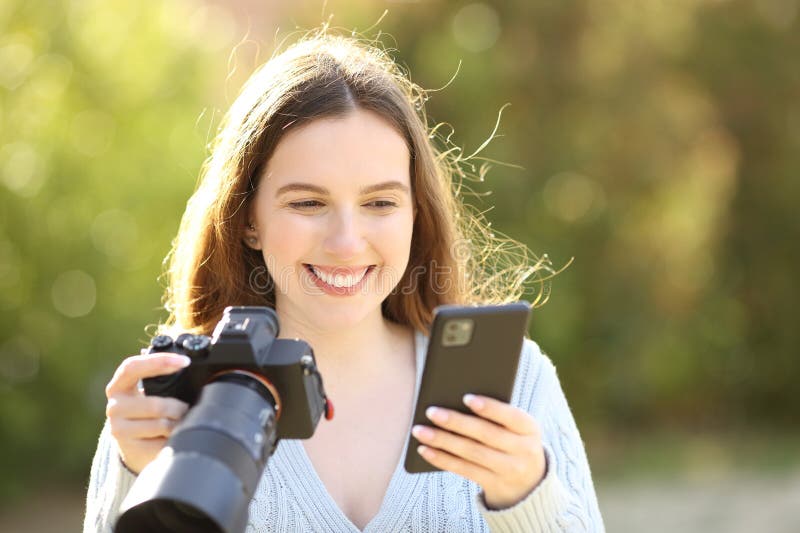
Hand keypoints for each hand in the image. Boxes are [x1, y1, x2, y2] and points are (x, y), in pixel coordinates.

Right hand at [104, 353, 190, 473]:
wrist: (136, 446)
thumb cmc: (148, 413)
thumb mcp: (148, 393)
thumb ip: (161, 379)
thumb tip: (183, 362)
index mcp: (118, 386)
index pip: (132, 367)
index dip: (159, 361)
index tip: (184, 362)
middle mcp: (114, 406)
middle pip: (157, 404)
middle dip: (179, 407)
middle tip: (187, 409)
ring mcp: (119, 429)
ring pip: (162, 424)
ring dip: (179, 423)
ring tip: (180, 423)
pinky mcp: (129, 449)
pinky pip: (162, 442)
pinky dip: (173, 439)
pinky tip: (171, 438)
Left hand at [411, 394, 546, 509]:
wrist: (530, 484)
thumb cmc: (513, 442)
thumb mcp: (516, 428)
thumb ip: (496, 415)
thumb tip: (455, 400)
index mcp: (530, 428)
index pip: (511, 416)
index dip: (490, 408)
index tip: (465, 397)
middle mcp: (523, 450)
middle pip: (486, 434)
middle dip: (456, 422)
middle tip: (431, 411)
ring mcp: (509, 470)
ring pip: (471, 453)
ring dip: (442, 441)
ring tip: (420, 431)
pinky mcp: (494, 485)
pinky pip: (464, 470)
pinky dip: (442, 459)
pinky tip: (425, 450)